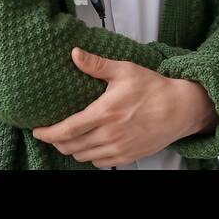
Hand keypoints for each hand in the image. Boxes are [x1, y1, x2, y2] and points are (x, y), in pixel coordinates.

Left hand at [31, 47, 218, 166]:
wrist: (180, 108)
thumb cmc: (154, 88)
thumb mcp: (125, 70)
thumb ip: (97, 65)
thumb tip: (75, 54)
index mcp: (105, 112)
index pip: (67, 129)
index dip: (48, 133)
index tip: (38, 131)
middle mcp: (109, 134)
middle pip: (71, 146)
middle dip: (57, 141)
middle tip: (52, 133)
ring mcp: (118, 148)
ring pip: (83, 156)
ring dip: (72, 149)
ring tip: (70, 139)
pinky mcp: (127, 157)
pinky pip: (99, 163)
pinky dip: (90, 156)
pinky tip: (90, 146)